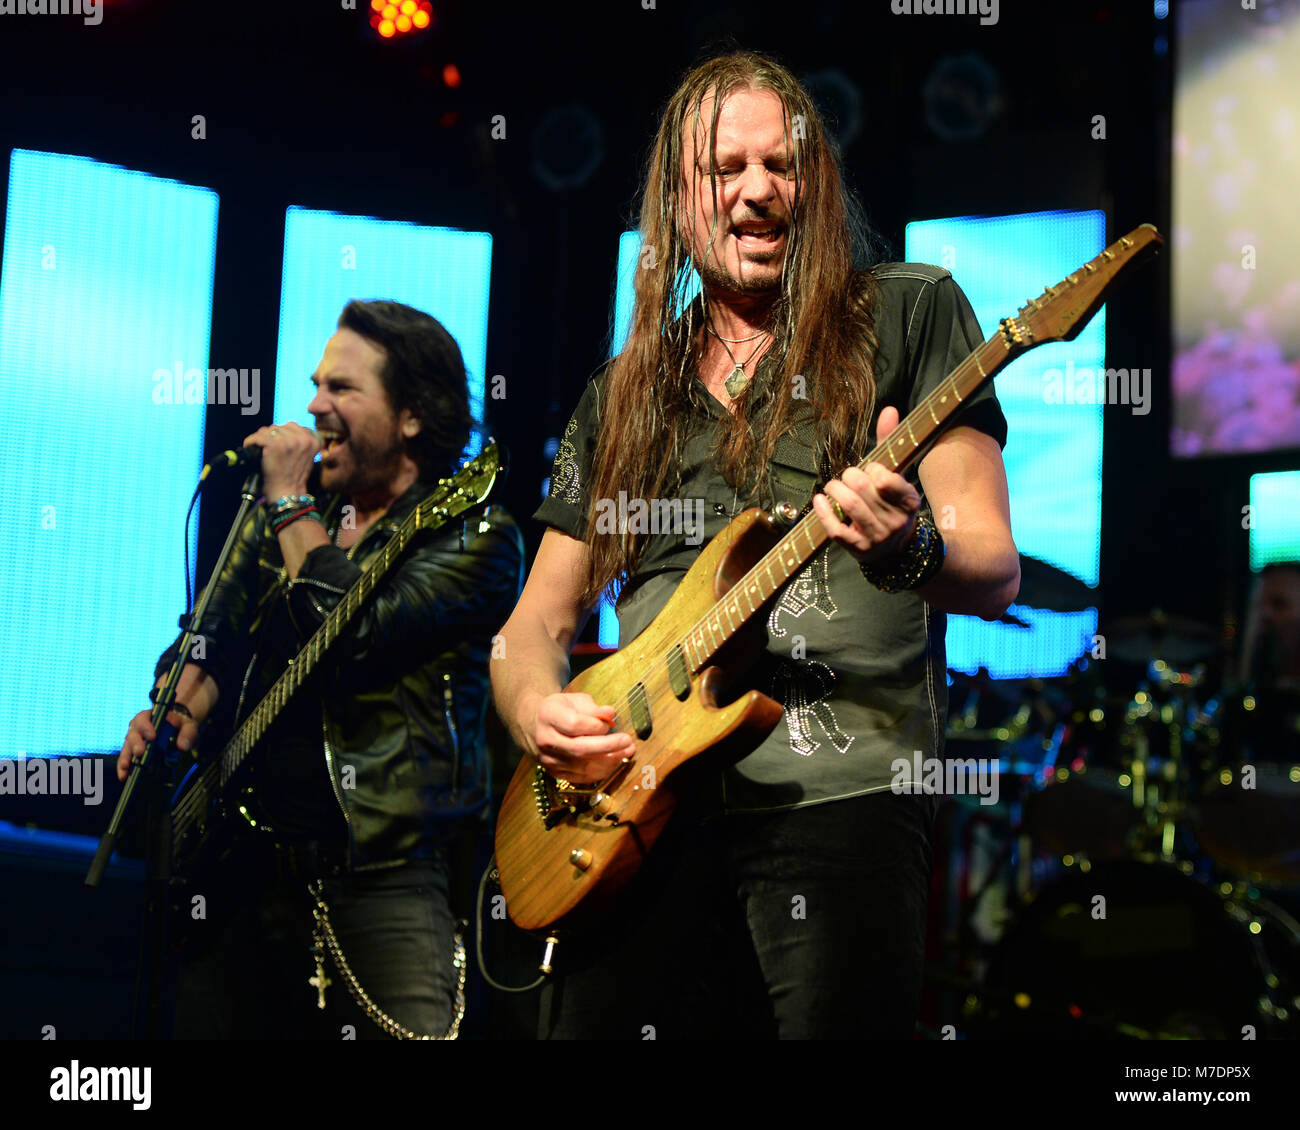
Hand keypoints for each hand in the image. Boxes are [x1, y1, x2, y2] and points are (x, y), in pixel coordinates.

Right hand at [117, 706, 198, 781]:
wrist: (180, 727)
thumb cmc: (182, 723)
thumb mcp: (189, 725)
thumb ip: (188, 733)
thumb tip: (183, 747)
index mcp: (150, 716)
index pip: (143, 718)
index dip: (145, 727)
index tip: (152, 737)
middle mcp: (139, 727)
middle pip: (133, 734)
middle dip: (135, 744)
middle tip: (140, 753)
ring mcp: (136, 740)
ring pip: (127, 748)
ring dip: (126, 759)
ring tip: (126, 770)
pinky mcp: (136, 751)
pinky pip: (128, 758)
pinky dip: (125, 767)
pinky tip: (124, 775)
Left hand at [241, 422, 319, 500]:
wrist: (287, 493)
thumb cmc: (293, 478)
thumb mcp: (305, 457)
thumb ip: (299, 443)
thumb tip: (283, 431)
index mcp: (312, 440)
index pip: (292, 426)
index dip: (281, 434)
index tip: (276, 443)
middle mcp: (303, 439)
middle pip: (278, 427)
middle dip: (270, 437)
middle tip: (267, 450)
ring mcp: (289, 441)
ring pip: (267, 430)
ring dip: (260, 439)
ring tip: (260, 450)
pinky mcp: (275, 445)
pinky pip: (257, 437)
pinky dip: (250, 442)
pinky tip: (251, 449)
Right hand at [531, 692, 635, 784]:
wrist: (534, 725)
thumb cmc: (560, 710)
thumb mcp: (575, 700)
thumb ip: (593, 707)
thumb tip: (610, 714)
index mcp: (548, 715)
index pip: (575, 724)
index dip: (596, 725)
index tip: (610, 722)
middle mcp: (545, 739)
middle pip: (579, 749)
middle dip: (608, 746)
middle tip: (627, 741)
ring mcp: (548, 759)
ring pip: (582, 766)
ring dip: (609, 761)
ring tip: (627, 752)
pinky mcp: (555, 773)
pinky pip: (581, 777)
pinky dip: (601, 771)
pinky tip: (614, 762)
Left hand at [812, 406, 920, 563]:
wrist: (896, 549)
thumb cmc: (891, 504)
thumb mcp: (897, 476)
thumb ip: (891, 443)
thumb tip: (889, 410)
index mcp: (909, 501)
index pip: (887, 479)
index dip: (873, 470)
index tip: (870, 469)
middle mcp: (896, 521)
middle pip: (863, 488)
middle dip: (849, 476)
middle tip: (846, 476)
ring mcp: (877, 537)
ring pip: (850, 506)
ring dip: (835, 490)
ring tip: (833, 486)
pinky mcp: (858, 549)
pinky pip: (836, 529)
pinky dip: (823, 512)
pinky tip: (819, 500)